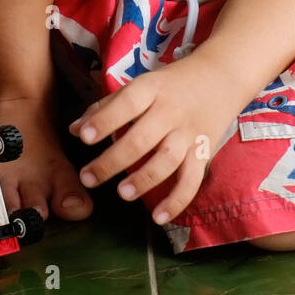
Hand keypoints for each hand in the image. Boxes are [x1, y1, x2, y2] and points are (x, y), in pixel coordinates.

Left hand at [67, 59, 228, 225]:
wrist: (222, 76)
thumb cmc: (172, 83)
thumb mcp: (141, 85)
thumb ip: (107, 106)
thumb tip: (73, 129)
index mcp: (151, 89)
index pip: (126, 104)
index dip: (104, 120)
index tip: (83, 137)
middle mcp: (170, 111)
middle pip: (141, 139)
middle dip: (112, 161)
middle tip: (88, 178)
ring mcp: (189, 133)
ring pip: (166, 160)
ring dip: (143, 180)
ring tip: (122, 194)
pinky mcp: (204, 152)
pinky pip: (191, 181)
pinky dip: (177, 201)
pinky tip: (159, 217)